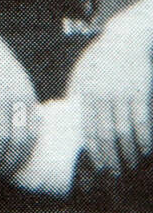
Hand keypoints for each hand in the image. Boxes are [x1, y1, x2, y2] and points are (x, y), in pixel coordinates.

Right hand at [0, 25, 38, 175]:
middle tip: (5, 171)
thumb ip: (25, 100)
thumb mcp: (17, 79)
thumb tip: (34, 122)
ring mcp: (0, 100)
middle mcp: (17, 100)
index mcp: (28, 97)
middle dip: (13, 159)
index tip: (19, 163)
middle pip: (19, 139)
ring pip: (2, 138)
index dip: (27, 151)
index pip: (33, 133)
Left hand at [67, 14, 152, 178]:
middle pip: (106, 135)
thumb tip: (68, 116)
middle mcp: (102, 95)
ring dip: (128, 153)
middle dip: (111, 158)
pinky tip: (145, 150)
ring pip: (124, 132)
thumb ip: (77, 93)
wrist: (126, 39)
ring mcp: (122, 93)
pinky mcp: (140, 91)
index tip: (99, 167)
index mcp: (86, 92)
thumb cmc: (103, 59)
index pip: (88, 129)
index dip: (95, 151)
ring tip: (130, 165)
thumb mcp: (84, 72)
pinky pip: (142, 122)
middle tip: (116, 173)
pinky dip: (144, 140)